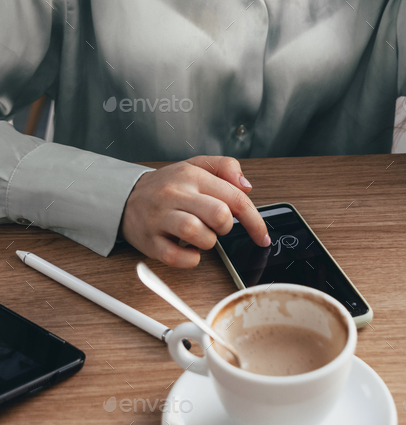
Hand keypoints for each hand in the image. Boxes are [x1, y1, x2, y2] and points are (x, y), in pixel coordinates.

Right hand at [119, 155, 269, 267]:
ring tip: (200, 236)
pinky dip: (190, 259)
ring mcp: (161, 218)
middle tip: (217, 227)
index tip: (262, 236)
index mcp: (192, 175)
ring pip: (198, 234)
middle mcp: (176, 194)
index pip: (235, 197)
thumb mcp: (196, 166)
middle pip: (219, 214)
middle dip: (226, 227)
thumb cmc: (167, 185)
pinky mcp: (149, 241)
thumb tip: (246, 186)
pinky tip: (188, 250)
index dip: (255, 220)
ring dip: (208, 242)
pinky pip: (177, 257)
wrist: (125, 197)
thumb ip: (225, 168)